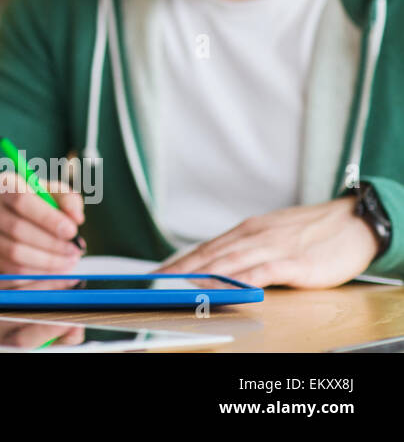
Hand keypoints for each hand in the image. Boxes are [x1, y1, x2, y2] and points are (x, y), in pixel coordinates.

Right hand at [0, 170, 85, 272]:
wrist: (12, 214)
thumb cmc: (37, 201)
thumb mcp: (53, 193)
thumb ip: (68, 200)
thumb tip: (76, 218)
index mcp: (2, 184)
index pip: (20, 199)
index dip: (47, 217)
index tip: (71, 230)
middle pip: (17, 229)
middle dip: (51, 243)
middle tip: (74, 250)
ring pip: (14, 253)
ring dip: (47, 261)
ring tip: (68, 260)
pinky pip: (12, 270)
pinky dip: (38, 273)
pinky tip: (55, 268)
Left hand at [156, 198, 377, 287]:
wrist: (352, 222)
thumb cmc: (311, 233)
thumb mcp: (271, 235)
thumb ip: (246, 249)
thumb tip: (218, 264)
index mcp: (246, 231)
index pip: (206, 248)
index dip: (180, 262)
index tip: (158, 274)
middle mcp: (254, 237)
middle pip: (210, 255)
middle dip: (181, 270)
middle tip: (157, 281)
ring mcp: (274, 248)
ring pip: (230, 261)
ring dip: (202, 274)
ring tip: (179, 285)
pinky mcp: (295, 262)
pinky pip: (263, 272)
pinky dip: (242, 280)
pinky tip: (227, 287)